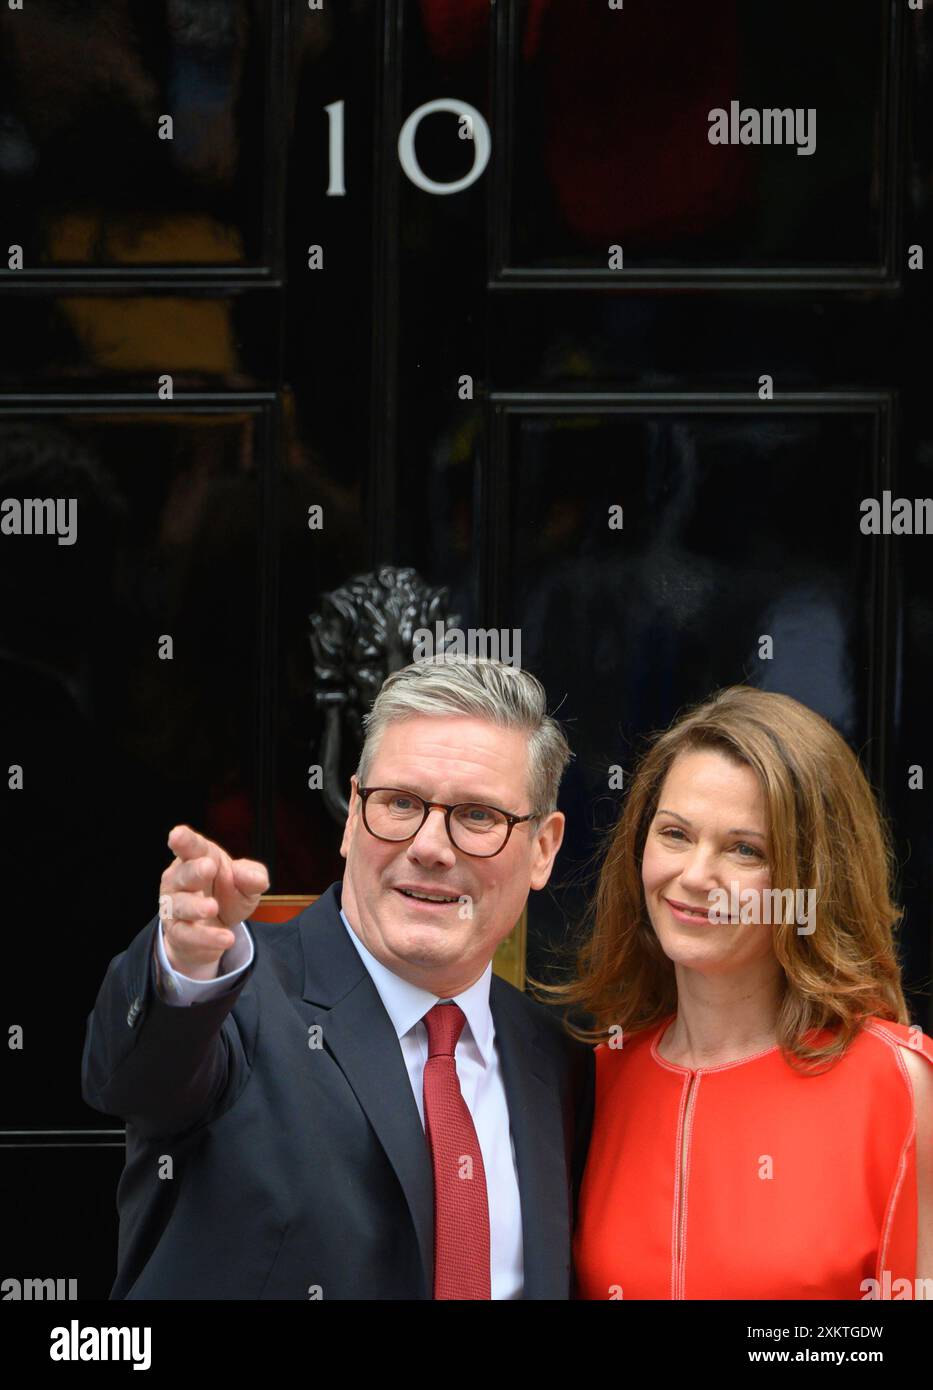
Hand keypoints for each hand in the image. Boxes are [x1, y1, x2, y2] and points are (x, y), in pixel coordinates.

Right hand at [158, 825, 268, 979]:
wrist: (216, 929)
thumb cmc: (228, 894)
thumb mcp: (247, 885)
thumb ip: (253, 877)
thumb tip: (256, 878)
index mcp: (198, 858)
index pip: (190, 846)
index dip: (184, 840)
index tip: (178, 834)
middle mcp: (180, 879)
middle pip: (183, 873)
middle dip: (194, 870)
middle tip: (209, 867)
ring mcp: (174, 905)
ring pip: (180, 905)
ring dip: (195, 906)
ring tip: (212, 908)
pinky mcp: (176, 931)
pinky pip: (188, 934)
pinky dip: (207, 937)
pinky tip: (226, 938)